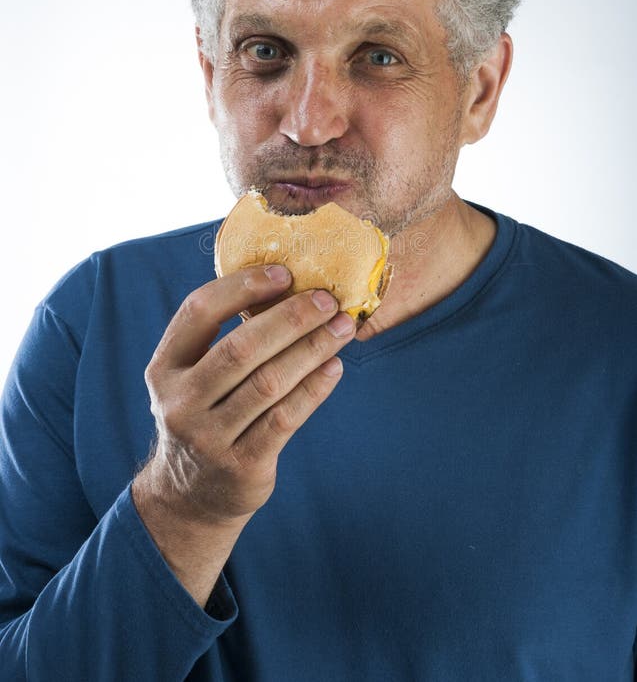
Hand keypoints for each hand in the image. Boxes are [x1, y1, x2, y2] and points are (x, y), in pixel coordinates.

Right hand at [137, 264, 355, 528]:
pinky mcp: (241, 465)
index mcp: (164, 367)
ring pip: (269, 382)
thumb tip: (289, 289)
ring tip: (343, 328)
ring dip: (312, 349)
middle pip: (241, 348)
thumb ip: (222, 339)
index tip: (284, 273)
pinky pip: (285, 418)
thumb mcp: (192, 379)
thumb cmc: (205, 416)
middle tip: (327, 300)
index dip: (242, 286)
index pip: (199, 311)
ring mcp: (208, 437)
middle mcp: (179, 401)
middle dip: (291, 318)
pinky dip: (314, 389)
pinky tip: (334, 367)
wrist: (191, 497)